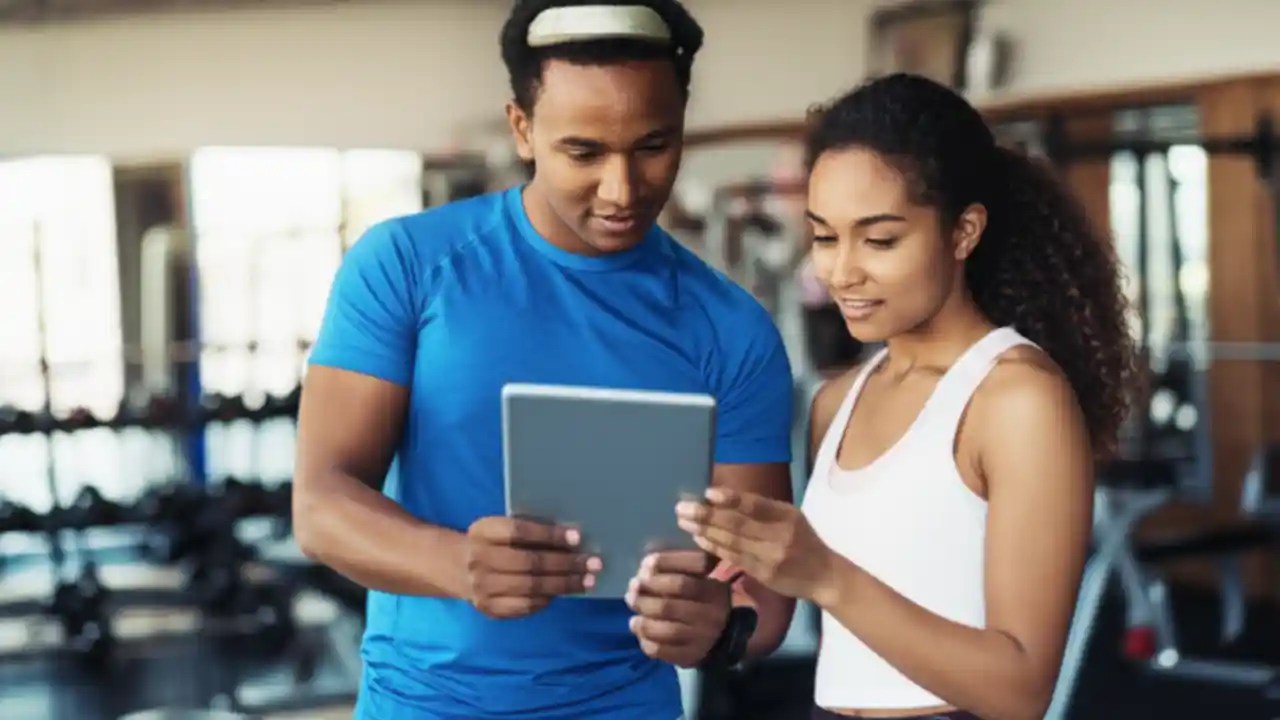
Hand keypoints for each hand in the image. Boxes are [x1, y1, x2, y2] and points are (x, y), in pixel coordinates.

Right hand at [464, 516, 600, 618]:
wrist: (456, 568)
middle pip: (529, 563)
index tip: (577, 537)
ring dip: (564, 585)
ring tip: (587, 581)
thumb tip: (572, 538)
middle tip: (593, 563)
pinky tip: (564, 592)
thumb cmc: (491, 542)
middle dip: (566, 564)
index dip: (549, 534)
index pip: (518, 531)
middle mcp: (480, 560)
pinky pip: (525, 606)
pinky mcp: (489, 609)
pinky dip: (548, 599)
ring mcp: (483, 588)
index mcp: (484, 531)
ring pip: (530, 588)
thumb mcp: (499, 528)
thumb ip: (527, 530)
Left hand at [625, 550, 730, 667]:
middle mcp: (712, 614)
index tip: (645, 566)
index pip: (683, 579)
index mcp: (714, 590)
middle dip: (643, 598)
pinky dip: (647, 642)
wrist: (724, 635)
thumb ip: (674, 567)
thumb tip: (646, 565)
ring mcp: (703, 638)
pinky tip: (642, 634)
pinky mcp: (692, 657)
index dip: (662, 569)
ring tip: (634, 620)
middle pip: (669, 606)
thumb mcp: (698, 577)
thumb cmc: (702, 598)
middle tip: (631, 593)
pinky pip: (663, 652)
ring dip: (643, 624)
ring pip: (667, 631)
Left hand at [676, 488, 838, 604]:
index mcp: (787, 515)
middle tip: (682, 507)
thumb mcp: (790, 517)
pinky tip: (699, 538)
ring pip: (731, 542)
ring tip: (685, 520)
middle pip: (737, 524)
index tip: (707, 493)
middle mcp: (779, 535)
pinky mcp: (763, 574)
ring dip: (705, 530)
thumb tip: (723, 498)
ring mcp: (770, 557)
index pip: (755, 504)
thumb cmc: (803, 540)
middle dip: (706, 515)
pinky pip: (733, 558)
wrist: (824, 575)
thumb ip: (762, 509)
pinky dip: (714, 547)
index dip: (730, 498)